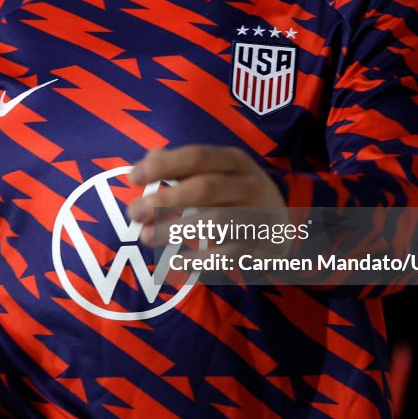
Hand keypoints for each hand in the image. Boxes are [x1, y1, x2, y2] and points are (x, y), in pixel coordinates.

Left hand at [127, 145, 285, 244]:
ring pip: (217, 221)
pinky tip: (176, 261)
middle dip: (165, 200)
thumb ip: (182, 166)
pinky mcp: (261, 247)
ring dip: (176, 229)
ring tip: (147, 237)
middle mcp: (249, 184)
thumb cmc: (236, 194)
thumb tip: (146, 160)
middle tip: (134, 213)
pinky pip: (228, 254)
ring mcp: (258, 216)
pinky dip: (200, 259)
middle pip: (206, 188)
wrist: (286, 225)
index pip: (197, 156)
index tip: (132, 178)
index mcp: (235, 161)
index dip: (163, 166)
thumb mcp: (217, 171)